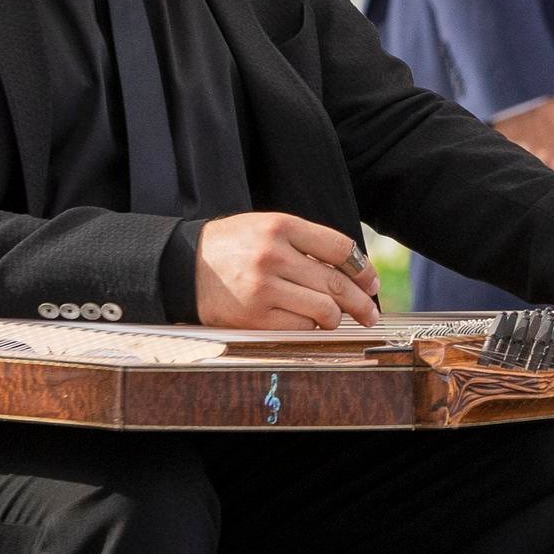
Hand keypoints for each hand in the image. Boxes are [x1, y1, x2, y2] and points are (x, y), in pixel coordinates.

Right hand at [195, 212, 381, 329]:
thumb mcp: (266, 228)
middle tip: (370, 313)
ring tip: (334, 319)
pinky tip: (305, 322)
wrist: (181, 265)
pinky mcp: (252, 316)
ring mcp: (262, 287)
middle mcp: (272, 255)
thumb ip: (306, 244)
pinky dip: (309, 327)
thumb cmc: (234, 247)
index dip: (363, 269)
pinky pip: (300, 327)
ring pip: (323, 309)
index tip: (371, 282)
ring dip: (335, 318)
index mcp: (280, 226)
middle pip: (336, 283)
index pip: (340, 248)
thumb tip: (355, 272)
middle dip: (361, 302)